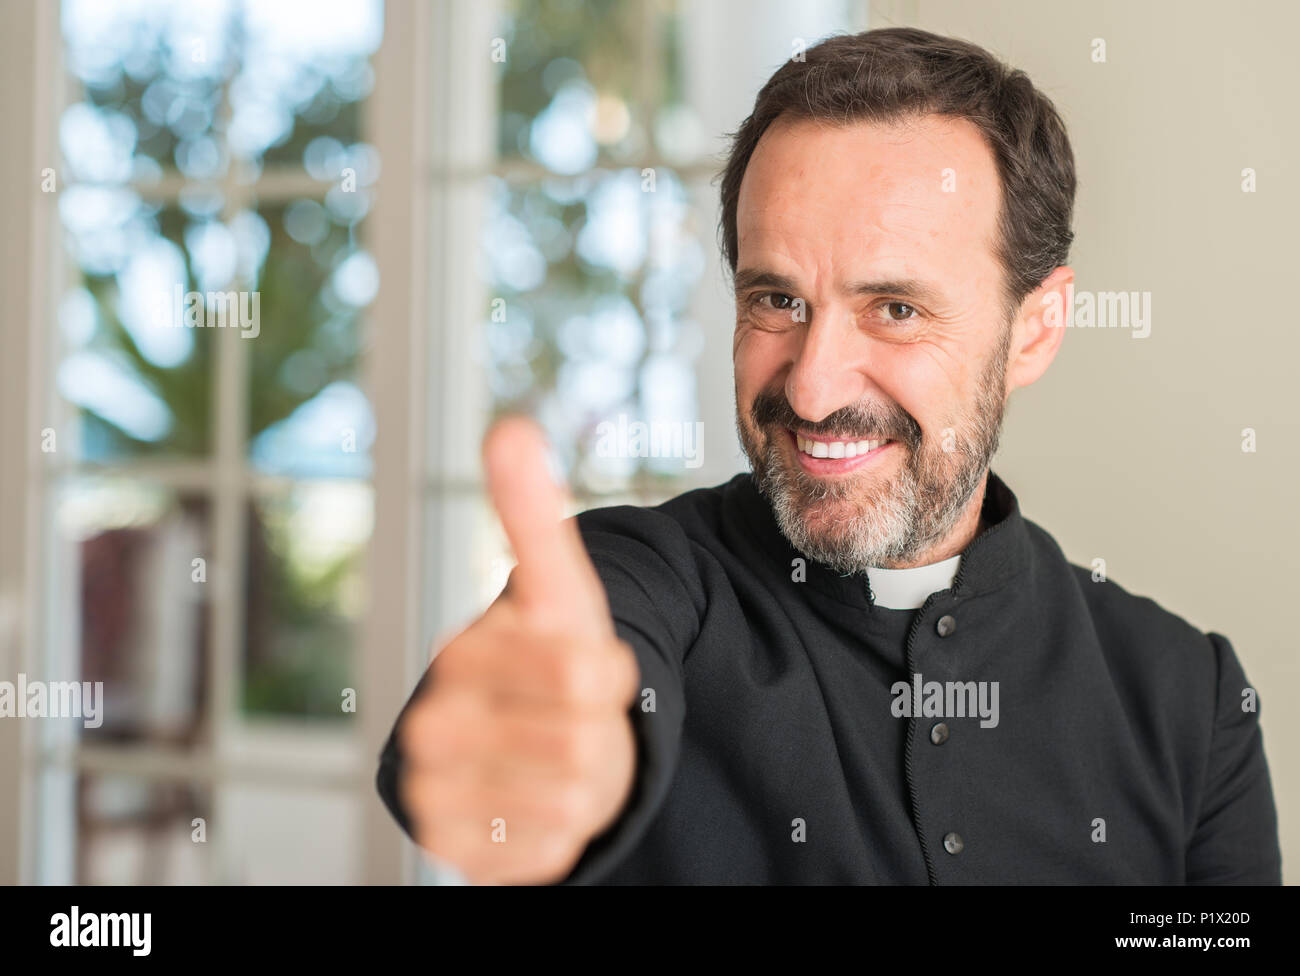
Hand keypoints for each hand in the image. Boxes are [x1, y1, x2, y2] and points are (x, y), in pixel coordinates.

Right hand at [398, 417, 639, 883]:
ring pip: (576, 795)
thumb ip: (531, 514)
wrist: (525, 748)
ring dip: (593, 777)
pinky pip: (553, 847)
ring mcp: (440, 793)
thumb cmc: (548, 659)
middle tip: (580, 718)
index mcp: (460, 655)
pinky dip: (569, 827)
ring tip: (565, 756)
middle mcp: (435, 726)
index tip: (594, 667)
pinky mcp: (455, 852)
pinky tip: (547, 800)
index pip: (580, 669)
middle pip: (581, 735)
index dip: (610, 672)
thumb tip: (510, 428)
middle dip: (601, 728)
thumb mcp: (556, 587)